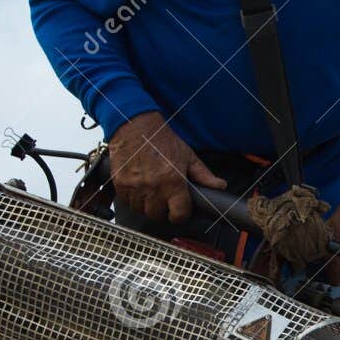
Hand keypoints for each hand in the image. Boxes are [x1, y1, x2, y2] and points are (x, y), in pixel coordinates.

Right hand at [108, 111, 224, 223]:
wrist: (134, 124)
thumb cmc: (161, 139)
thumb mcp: (188, 156)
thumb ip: (204, 175)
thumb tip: (219, 186)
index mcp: (173, 181)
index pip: (179, 215)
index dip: (181, 215)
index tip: (180, 211)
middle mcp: (153, 187)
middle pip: (158, 216)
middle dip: (163, 211)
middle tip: (165, 201)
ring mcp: (135, 186)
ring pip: (141, 211)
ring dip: (147, 206)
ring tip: (151, 193)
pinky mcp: (120, 183)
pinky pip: (126, 202)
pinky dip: (132, 199)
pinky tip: (138, 188)